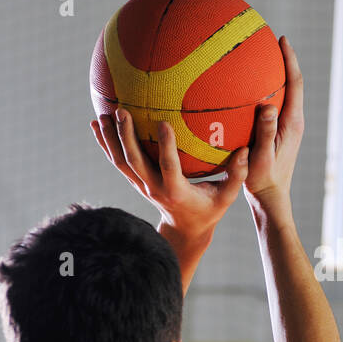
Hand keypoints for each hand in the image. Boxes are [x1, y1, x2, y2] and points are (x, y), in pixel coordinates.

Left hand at [90, 110, 247, 243]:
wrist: (185, 230)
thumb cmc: (209, 210)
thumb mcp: (226, 197)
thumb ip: (236, 175)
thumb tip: (246, 151)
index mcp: (177, 191)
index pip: (169, 167)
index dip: (166, 147)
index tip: (164, 123)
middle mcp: (154, 188)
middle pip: (135, 162)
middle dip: (126, 137)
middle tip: (122, 112)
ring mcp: (141, 185)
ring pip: (121, 162)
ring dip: (110, 139)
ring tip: (104, 114)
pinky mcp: (135, 182)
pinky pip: (117, 162)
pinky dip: (105, 144)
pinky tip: (96, 123)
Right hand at [244, 36, 303, 215]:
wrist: (270, 197)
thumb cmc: (264, 179)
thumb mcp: (262, 156)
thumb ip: (266, 132)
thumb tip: (268, 106)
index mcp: (293, 122)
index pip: (295, 83)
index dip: (290, 60)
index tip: (282, 40)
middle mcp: (293, 121)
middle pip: (292, 83)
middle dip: (283, 61)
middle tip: (270, 40)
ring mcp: (287, 127)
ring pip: (283, 94)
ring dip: (274, 75)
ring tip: (258, 57)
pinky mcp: (278, 133)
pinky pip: (273, 105)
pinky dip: (263, 92)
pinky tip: (244, 90)